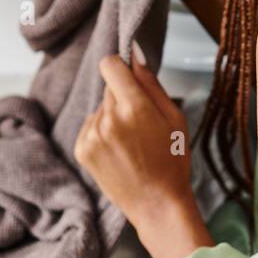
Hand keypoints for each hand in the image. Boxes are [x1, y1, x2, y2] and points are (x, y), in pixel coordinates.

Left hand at [74, 52, 193, 234]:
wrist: (156, 203)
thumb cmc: (172, 161)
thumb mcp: (175, 118)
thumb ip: (152, 84)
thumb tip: (134, 54)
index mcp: (134, 107)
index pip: (110, 64)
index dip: (121, 66)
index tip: (129, 76)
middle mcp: (108, 119)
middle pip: (109, 88)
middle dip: (123, 97)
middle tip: (142, 122)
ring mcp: (92, 136)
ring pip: (100, 108)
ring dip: (112, 116)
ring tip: (131, 142)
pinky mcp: (82, 150)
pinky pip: (90, 126)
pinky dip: (102, 132)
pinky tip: (119, 151)